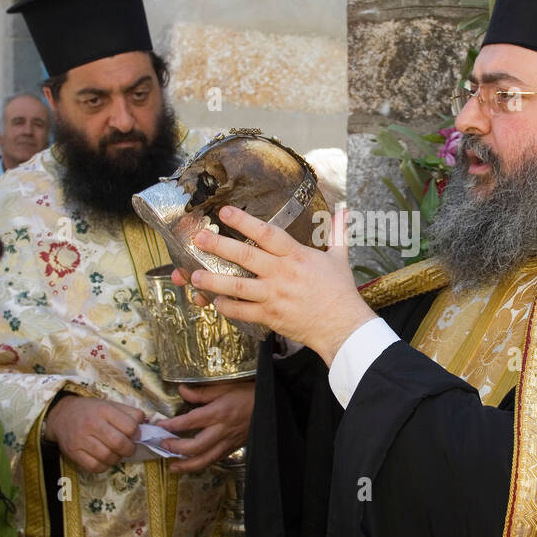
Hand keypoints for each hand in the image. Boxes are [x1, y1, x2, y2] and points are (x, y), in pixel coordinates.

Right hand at [45, 396, 143, 474]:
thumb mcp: (110, 405)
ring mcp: (81, 440)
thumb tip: (147, 424)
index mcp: (104, 410)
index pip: (129, 426)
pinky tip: (104, 460)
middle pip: (119, 443)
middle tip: (128, 448)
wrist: (61, 415)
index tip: (135, 435)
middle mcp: (91, 424)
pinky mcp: (73, 453)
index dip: (137, 433)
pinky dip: (104, 466)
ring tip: (116, 453)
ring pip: (107, 457)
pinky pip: (94, 467)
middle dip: (129, 449)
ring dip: (117, 458)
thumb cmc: (91, 411)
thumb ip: (130, 413)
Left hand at [158, 380, 253, 473]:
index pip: (190, 421)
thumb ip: (202, 392)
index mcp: (219, 412)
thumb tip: (181, 391)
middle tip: (163, 445)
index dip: (173, 425)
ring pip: (205, 460)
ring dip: (187, 465)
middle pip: (196, 446)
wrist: (273, 407)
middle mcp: (222, 430)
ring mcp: (229, 442)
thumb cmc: (250, 394)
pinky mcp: (234, 448)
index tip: (160, 425)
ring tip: (172, 467)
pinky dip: (201, 464)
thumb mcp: (226, 387)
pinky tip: (191, 464)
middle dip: (177, 448)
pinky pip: (215, 460)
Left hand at [180, 205, 375, 365]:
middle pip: (244, 256)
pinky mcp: (270, 316)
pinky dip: (227, 307)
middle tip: (199, 239)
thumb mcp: (340, 258)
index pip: (266, 234)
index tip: (225, 212)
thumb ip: (336, 233)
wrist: (343, 325)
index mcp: (296, 256)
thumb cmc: (341, 291)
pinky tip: (215, 302)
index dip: (244, 221)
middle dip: (218, 245)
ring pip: (237, 286)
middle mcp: (282, 273)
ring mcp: (274, 296)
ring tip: (193, 276)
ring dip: (213, 281)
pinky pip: (242, 311)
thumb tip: (343, 211)